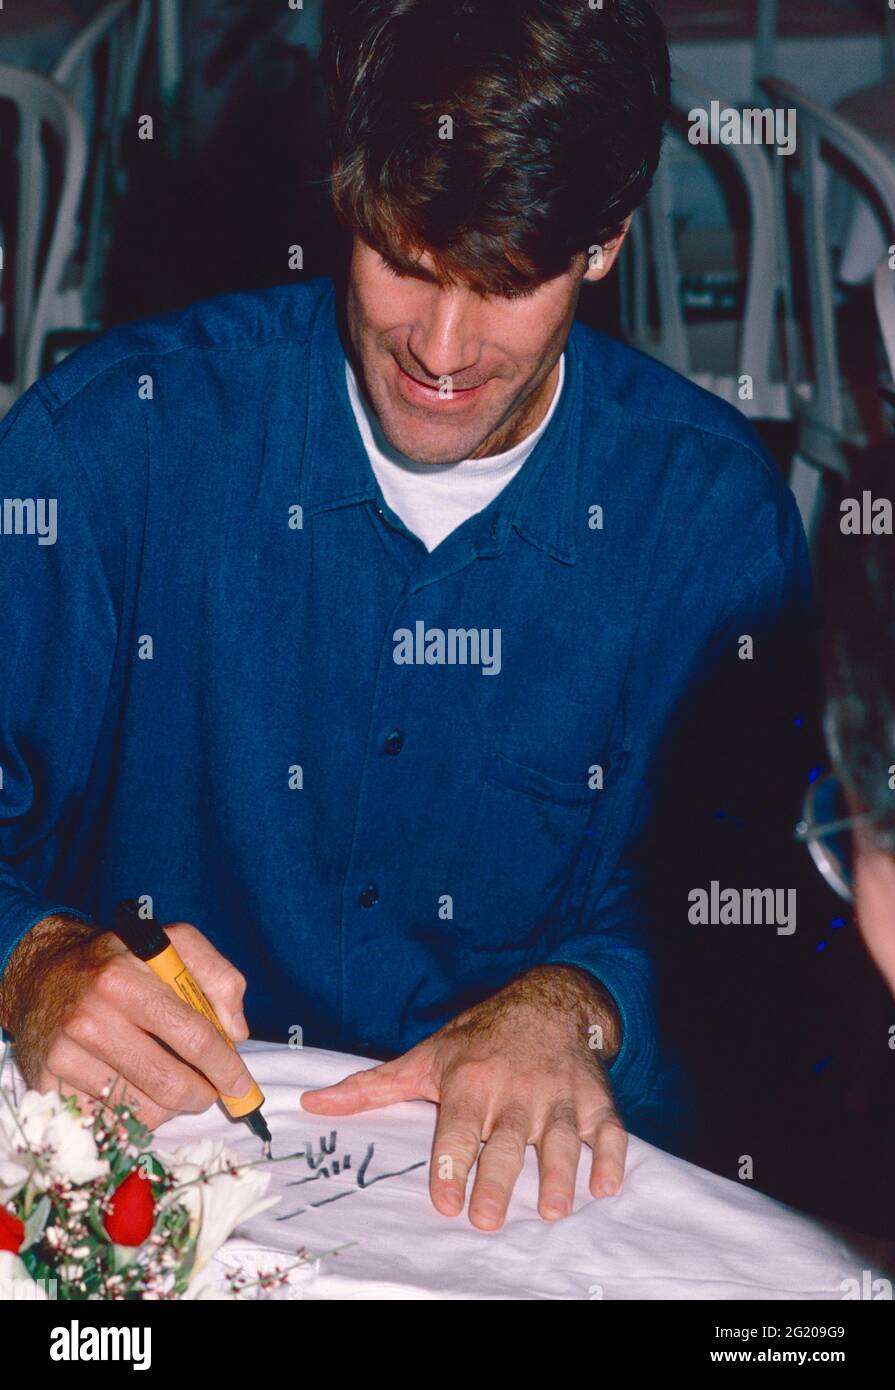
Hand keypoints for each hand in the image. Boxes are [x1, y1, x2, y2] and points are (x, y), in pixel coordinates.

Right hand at [0, 914, 252, 1128]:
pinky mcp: (48, 1085)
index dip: (224, 1065)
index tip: (241, 1084)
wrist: (41, 973)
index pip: (191, 1036)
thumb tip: (237, 1033)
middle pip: (168, 1083)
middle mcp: (89, 1018)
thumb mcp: (172, 943)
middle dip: (202, 1094)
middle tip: (210, 1090)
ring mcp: (64, 1055)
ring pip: (143, 1110)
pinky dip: (135, 1114)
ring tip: (170, 1081)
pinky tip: (136, 1088)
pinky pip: (111, 1121)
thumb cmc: (119, 961)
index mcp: (123, 978)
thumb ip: (218, 976)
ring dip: (170, 1106)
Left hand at [301, 965, 626, 1229]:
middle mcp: (516, 1089)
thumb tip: (313, 1105)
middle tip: (487, 1219)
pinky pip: (609, 1129)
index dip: (452, 1164)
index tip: (445, 1202)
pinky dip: (611, 1157)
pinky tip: (605, 1186)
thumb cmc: (480, 1039)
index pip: (459, 1127)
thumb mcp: (426, 1057)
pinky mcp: (595, 1100)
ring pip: (560, 1138)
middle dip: (498, 1180)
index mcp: (471, 1080)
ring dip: (559, 1173)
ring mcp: (559, 1095)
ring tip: (552, 1210)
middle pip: (507, 1142)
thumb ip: (373, 1088)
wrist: (547, 1001)